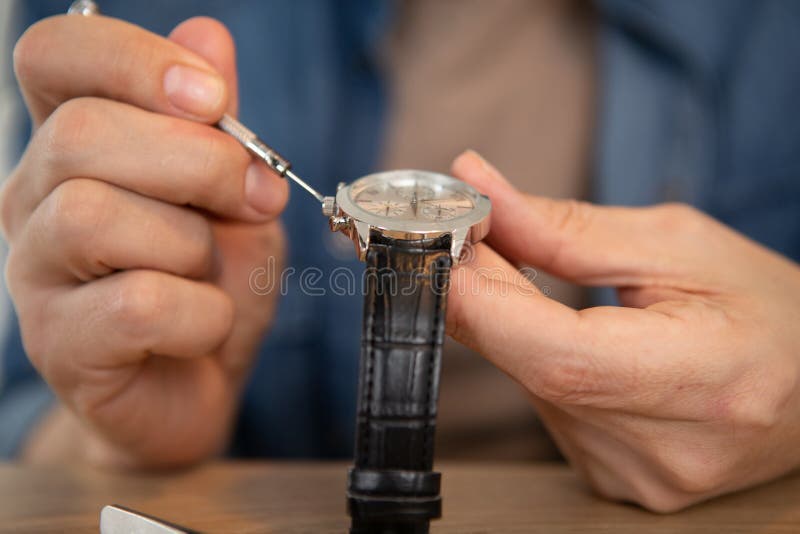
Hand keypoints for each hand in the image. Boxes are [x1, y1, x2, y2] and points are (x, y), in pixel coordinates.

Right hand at [1, 16, 287, 467]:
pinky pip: (134, 305)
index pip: (56, 54)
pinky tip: (200, 323)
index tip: (213, 96)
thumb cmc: (210, 281)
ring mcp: (35, 272)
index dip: (134, 59)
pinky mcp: (58, 344)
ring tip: (209, 272)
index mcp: (76, 142)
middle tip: (253, 198)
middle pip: (83, 133)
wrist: (200, 380)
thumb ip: (218, 125)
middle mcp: (34, 196)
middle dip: (198, 162)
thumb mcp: (233, 197)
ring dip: (191, 245)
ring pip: (95, 216)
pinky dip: (199, 312)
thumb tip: (207, 35)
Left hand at [447, 150, 799, 511]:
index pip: (557, 355)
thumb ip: (565, 227)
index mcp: (701, 381)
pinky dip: (544, 366)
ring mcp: (636, 476)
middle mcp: (664, 449)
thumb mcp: (676, 244)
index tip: (439, 246)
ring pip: (530, 387)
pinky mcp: (614, 481)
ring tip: (572, 302)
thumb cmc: (765, 308)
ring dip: (521, 332)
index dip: (481, 299)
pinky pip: (548, 411)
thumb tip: (479, 186)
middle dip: (491, 297)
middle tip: (485, 244)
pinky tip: (586, 346)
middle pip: (531, 367)